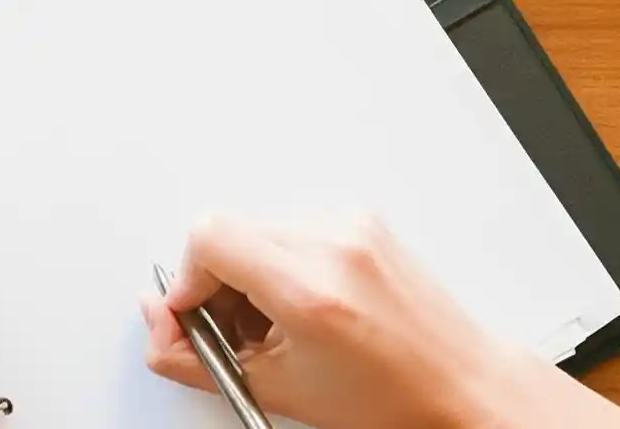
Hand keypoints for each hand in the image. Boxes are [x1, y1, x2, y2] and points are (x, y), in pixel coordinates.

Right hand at [141, 214, 619, 428]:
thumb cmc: (393, 398)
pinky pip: (292, 228)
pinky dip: (280, 265)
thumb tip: (157, 325)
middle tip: (230, 329)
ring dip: (247, 274)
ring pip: (257, 228)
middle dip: (214, 282)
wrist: (462, 385)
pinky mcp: (362, 221)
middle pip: (228, 231)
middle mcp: (334, 241)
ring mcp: (352, 224)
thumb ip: (193, 358)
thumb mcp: (276, 389)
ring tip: (272, 325)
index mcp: (312, 284)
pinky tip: (299, 308)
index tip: (193, 313)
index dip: (186, 279)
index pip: (210, 237)